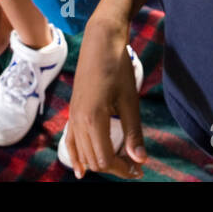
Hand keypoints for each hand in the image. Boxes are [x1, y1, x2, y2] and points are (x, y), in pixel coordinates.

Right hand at [62, 21, 145, 179]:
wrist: (100, 42)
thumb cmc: (118, 68)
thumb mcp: (130, 100)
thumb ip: (133, 132)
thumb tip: (140, 160)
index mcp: (93, 119)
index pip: (105, 159)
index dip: (123, 169)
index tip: (140, 169)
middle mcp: (78, 121)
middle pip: (94, 160)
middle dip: (115, 167)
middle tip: (136, 165)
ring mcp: (73, 116)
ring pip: (84, 153)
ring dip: (101, 162)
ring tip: (122, 163)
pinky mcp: (73, 111)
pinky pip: (71, 141)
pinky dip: (77, 157)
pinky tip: (81, 170)